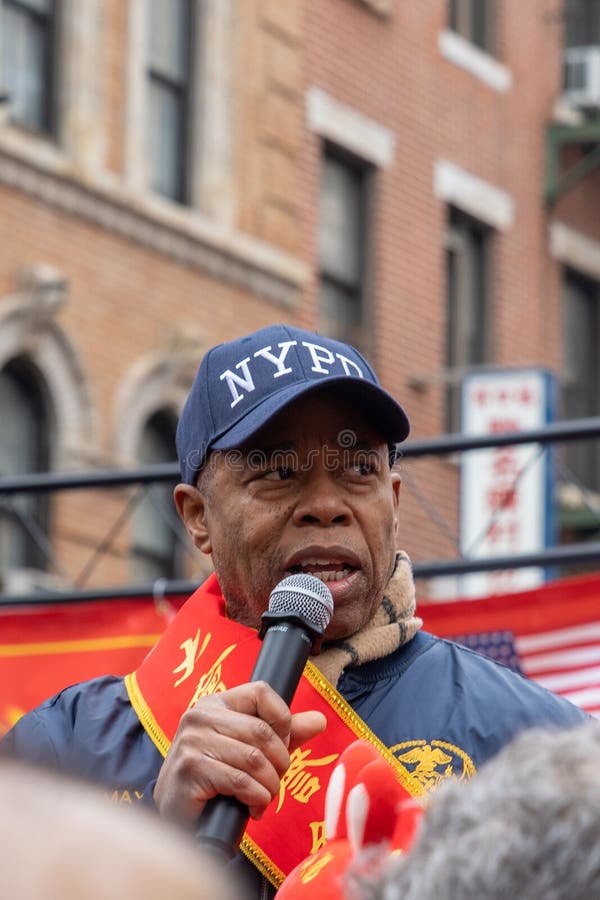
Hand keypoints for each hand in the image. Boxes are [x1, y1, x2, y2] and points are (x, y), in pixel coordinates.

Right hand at [153, 681, 325, 823]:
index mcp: (216, 703)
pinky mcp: (190, 769)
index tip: (282, 747)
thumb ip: (283, 735)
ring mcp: (192, 741)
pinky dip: (257, 799)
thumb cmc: (216, 780)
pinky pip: (241, 781)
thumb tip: (319, 719)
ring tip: (265, 798)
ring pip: (254, 758)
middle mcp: (200, 715)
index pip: (261, 691)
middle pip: (262, 730)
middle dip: (280, 762)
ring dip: (270, 786)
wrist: (176, 816)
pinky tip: (253, 808)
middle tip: (276, 782)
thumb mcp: (251, 750)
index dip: (282, 720)